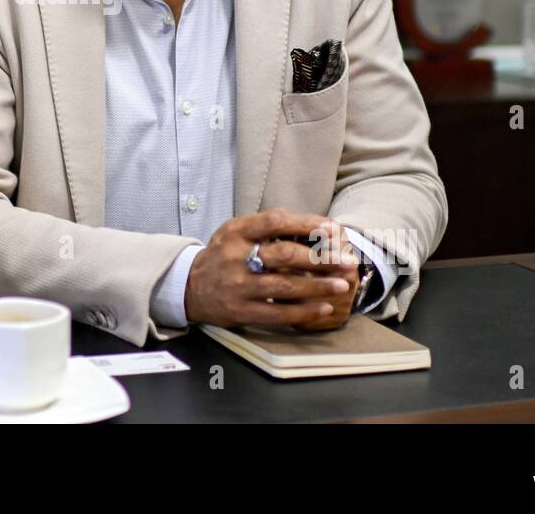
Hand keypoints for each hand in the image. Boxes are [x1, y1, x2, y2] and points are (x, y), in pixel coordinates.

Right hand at [184, 208, 358, 330]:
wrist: (188, 286)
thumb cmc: (223, 255)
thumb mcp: (235, 231)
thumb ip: (267, 225)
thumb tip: (312, 223)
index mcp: (236, 231)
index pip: (276, 221)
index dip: (307, 224)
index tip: (333, 230)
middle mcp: (236, 257)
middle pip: (284, 255)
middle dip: (321, 258)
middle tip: (346, 261)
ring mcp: (238, 286)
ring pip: (285, 286)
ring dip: (318, 286)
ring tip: (341, 285)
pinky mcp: (240, 311)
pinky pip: (278, 313)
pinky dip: (304, 312)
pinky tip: (324, 308)